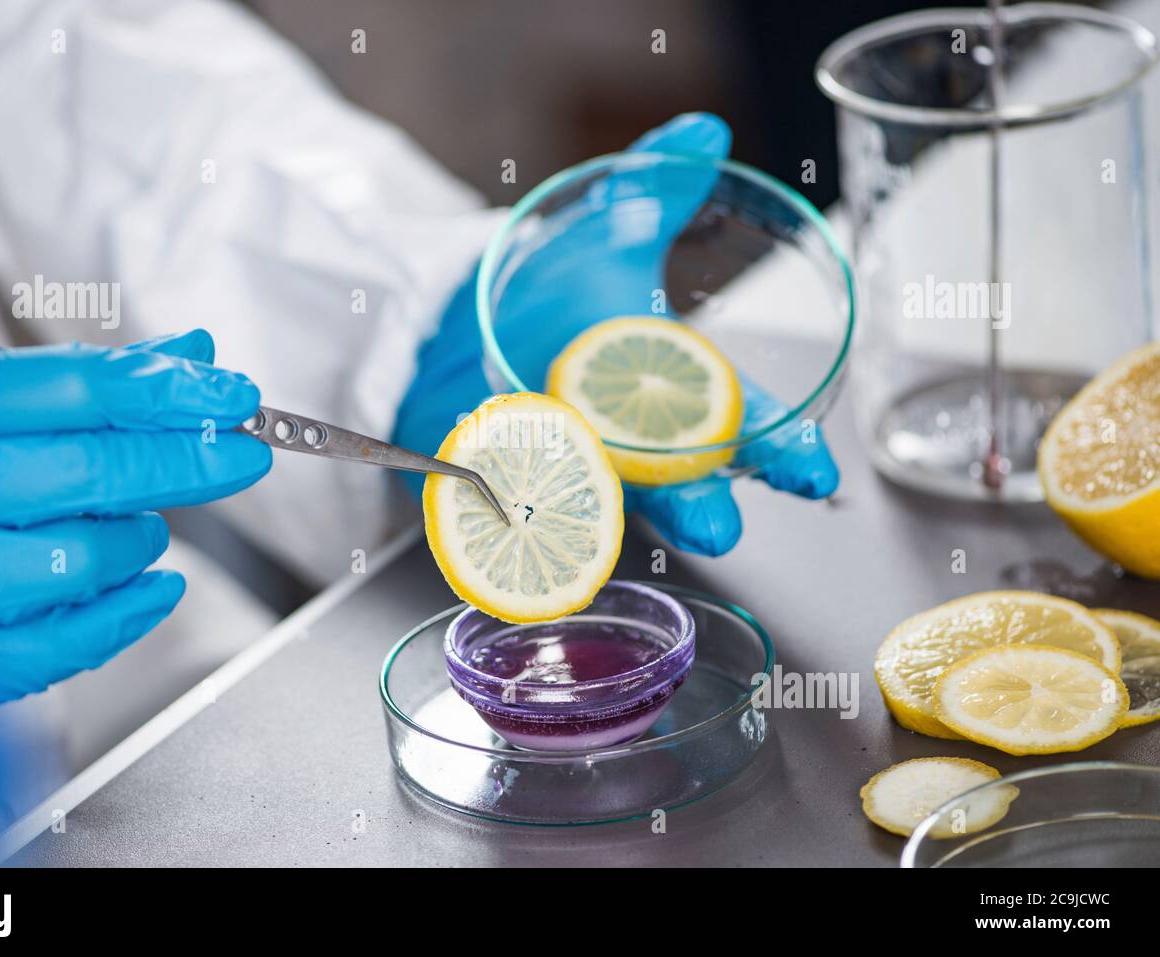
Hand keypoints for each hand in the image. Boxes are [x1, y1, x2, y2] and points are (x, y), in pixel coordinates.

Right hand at [0, 329, 271, 714]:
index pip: (73, 388)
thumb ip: (79, 384)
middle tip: (242, 453)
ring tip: (141, 528)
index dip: (169, 388)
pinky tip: (155, 588)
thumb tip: (193, 351)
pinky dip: (129, 614)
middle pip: (95, 470)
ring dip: (141, 540)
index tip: (230, 392)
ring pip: (89, 557)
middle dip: (189, 461)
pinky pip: (68, 641)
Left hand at [394, 112, 837, 555]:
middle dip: (704, 503)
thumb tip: (703, 131)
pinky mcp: (520, 469)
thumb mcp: (609, 224)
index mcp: (673, 379)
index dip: (782, 448)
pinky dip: (543, 514)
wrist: (467, 318)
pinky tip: (550, 531)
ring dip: (626, 521)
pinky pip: (535, 500)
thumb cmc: (551, 282)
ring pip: (612, 501)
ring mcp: (576, 455)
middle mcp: (633, 432)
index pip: (740, 418)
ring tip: (647, 538)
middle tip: (724, 527)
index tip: (815, 474)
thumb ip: (659, 184)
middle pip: (680, 478)